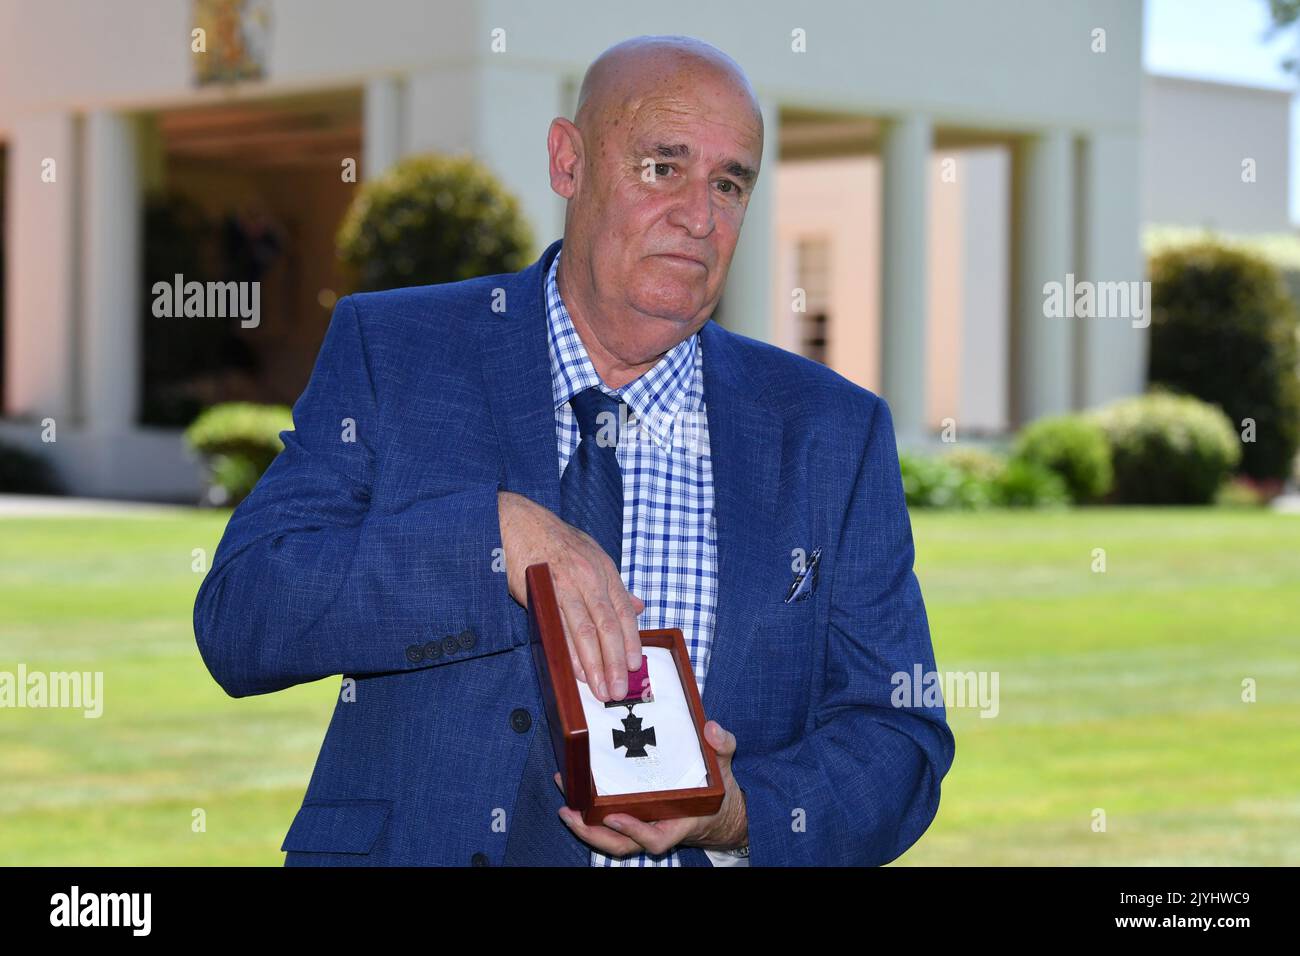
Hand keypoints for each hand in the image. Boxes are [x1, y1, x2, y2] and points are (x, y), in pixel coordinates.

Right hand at [497, 490, 643, 701]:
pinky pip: (559, 626)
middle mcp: (590, 577)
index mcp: (604, 570)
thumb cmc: (554, 540)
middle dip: (615, 662)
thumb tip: (638, 606)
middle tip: (618, 690)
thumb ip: (614, 585)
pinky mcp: (542, 590)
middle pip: (608, 626)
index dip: (631, 641)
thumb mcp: (592, 555)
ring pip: (586, 630)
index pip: (624, 612)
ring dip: (594, 664)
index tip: (635, 667)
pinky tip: (573, 670)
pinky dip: (567, 651)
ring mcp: (566, 584)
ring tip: (600, 688)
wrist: (517, 521)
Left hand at [554, 719, 747, 856]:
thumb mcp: (724, 767)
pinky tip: (573, 794)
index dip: (634, 831)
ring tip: (564, 806)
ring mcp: (641, 827)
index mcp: (679, 823)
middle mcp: (656, 829)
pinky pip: (607, 824)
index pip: (655, 838)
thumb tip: (711, 728)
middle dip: (593, 833)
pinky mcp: (631, 818)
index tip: (614, 816)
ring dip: (584, 826)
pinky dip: (588, 814)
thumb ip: (722, 747)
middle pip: (621, 844)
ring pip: (609, 838)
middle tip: (571, 813)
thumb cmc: (718, 791)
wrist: (717, 811)